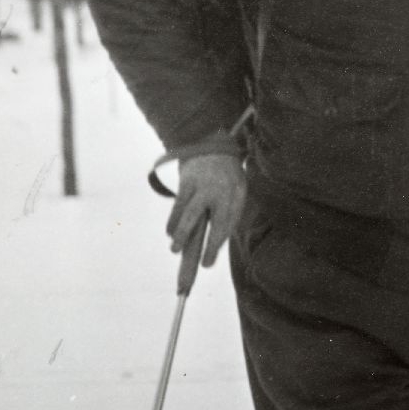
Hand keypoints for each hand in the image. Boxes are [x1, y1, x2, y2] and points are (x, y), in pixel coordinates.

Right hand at [167, 153, 246, 278]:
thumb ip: (231, 212)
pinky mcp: (187, 182)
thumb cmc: (226, 173)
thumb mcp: (238, 187)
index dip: (218, 243)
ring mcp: (203, 186)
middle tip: (204, 266)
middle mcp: (222, 191)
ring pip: (191, 216)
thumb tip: (218, 241)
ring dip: (182, 235)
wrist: (210, 143)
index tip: (207, 262)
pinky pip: (179, 206)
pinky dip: (173, 222)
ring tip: (174, 250)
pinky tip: (170, 233)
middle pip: (217, 224)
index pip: (229, 224)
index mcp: (237, 194)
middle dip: (210, 247)